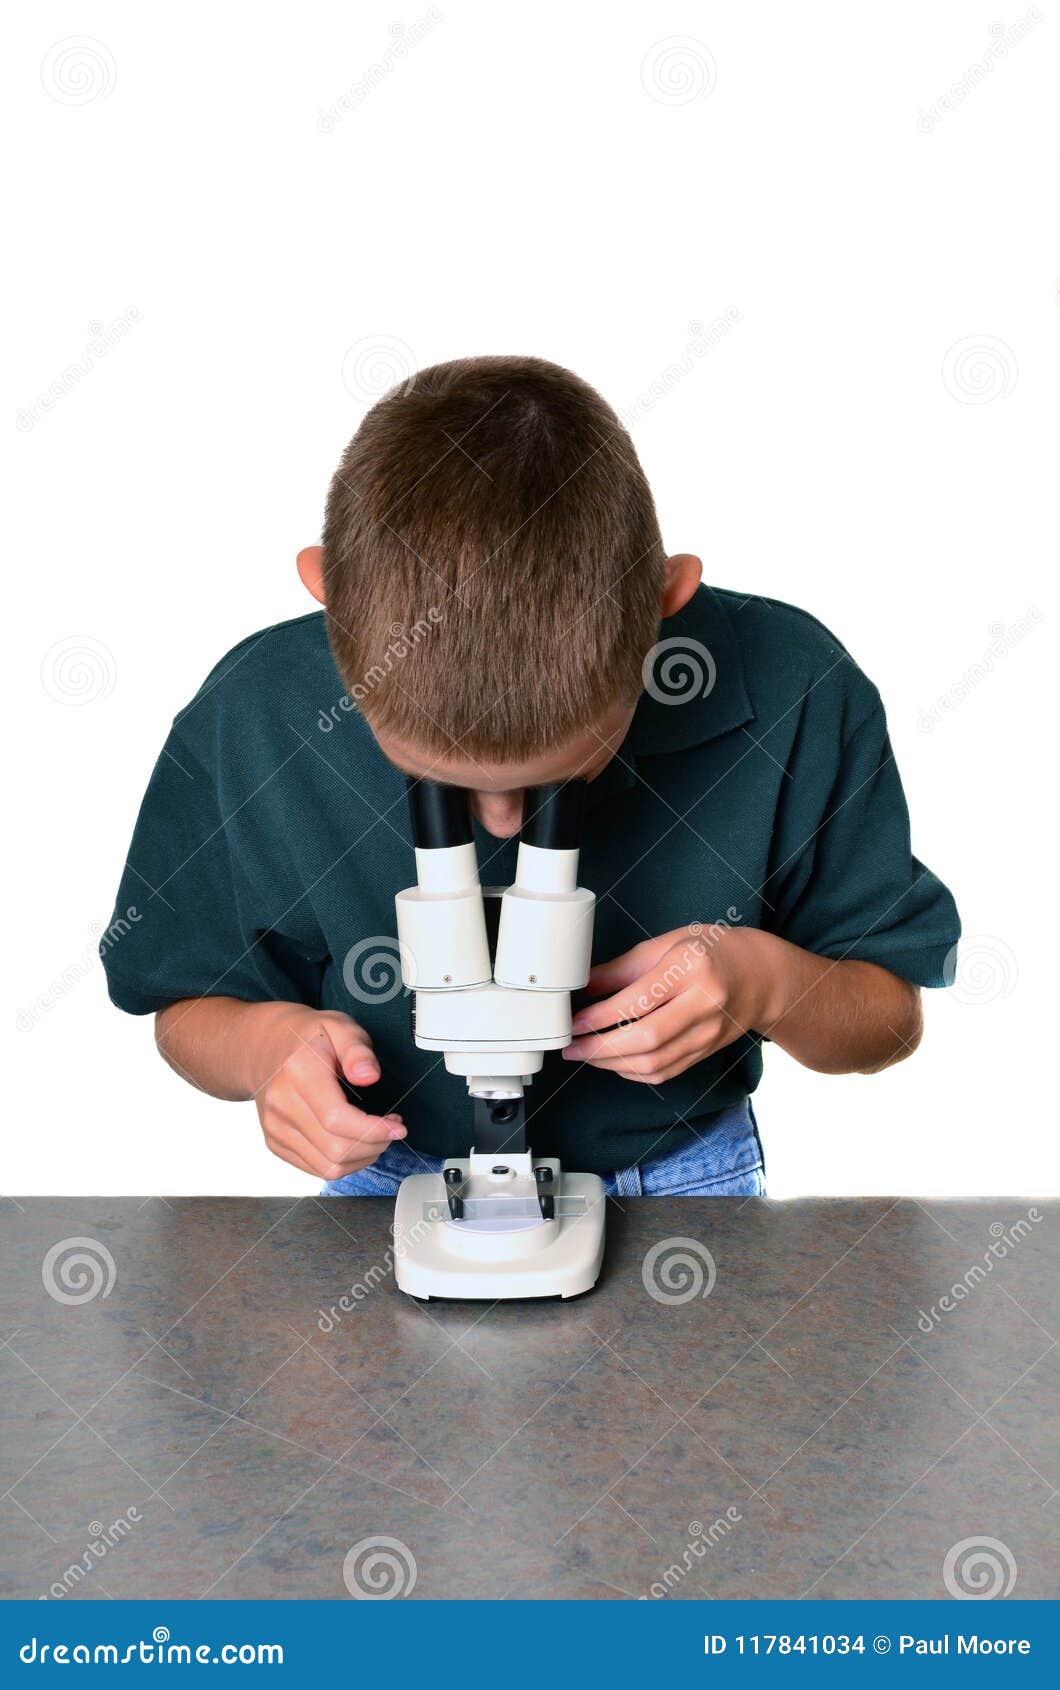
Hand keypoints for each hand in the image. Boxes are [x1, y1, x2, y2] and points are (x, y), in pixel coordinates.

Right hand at [252, 1005, 406, 1179]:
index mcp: (299, 1072)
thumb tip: (368, 1075)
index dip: (374, 1130)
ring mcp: (275, 1127)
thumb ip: (357, 1049)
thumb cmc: (310, 1038)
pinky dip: (344, 1163)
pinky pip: (316, 1169)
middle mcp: (282, 1104)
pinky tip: (355, 1142)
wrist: (268, 1047)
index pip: (337, 1119)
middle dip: (375, 1145)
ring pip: (328, 1167)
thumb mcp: (340, 1027)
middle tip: (391, 1128)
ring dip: (362, 1158)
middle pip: (335, 1149)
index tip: (398, 1126)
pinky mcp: (275, 1143)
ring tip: (375, 1136)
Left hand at [562, 924, 771, 1084]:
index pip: (639, 999)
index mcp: (693, 967)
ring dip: (612, 1063)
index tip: (574, 1020)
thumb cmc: (712, 952)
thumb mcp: (667, 944)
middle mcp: (705, 1002)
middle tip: (572, 1046)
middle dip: (601, 1047)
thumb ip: (623, 968)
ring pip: (655, 1061)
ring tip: (586, 1054)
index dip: (600, 1015)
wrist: (761, 976)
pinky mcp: (707, 1051)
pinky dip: (634, 1072)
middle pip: (647, 1038)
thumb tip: (584, 986)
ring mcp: (709, 1032)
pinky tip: (614, 1061)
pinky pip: (666, 1071)